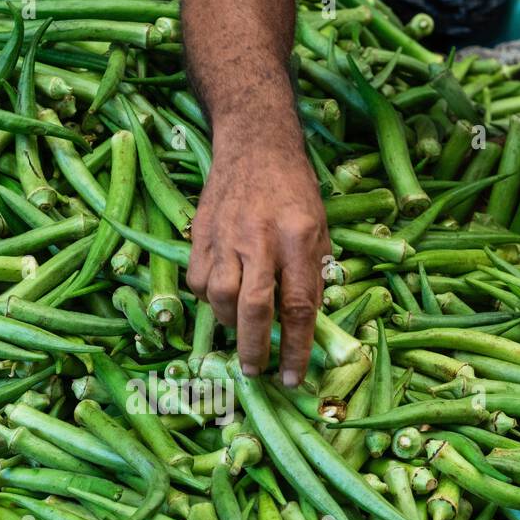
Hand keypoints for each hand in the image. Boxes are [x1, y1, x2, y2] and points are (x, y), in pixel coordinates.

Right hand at [187, 134, 330, 386]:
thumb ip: (313, 273)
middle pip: (254, 306)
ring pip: (220, 296)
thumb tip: (305, 323)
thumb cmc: (294, 189)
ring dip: (230, 323)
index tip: (291, 377)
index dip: (295, 347)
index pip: (299, 304)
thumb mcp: (320, 227)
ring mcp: (226, 235)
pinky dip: (209, 299)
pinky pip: (199, 281)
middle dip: (254, 347)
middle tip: (255, 370)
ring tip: (240, 328)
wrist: (254, 142)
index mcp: (300, 236)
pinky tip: (222, 297)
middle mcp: (261, 237)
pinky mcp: (201, 234)